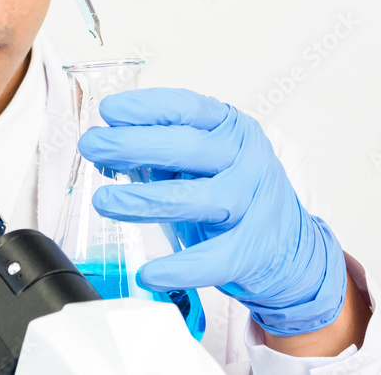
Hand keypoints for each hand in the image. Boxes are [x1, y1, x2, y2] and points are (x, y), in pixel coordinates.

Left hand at [77, 88, 346, 336]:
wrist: (287, 245)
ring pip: (196, 199)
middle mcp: (245, 160)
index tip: (109, 111)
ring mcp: (252, 203)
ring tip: (105, 200)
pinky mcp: (252, 248)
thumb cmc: (231, 191)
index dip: (145, 107)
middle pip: (186, 148)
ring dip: (144, 199)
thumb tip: (106, 145)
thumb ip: (159, 149)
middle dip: (132, 145)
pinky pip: (213, 259)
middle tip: (93, 146)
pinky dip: (179, 267)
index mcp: (230, 128)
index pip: (187, 108)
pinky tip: (149, 272)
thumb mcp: (200, 158)